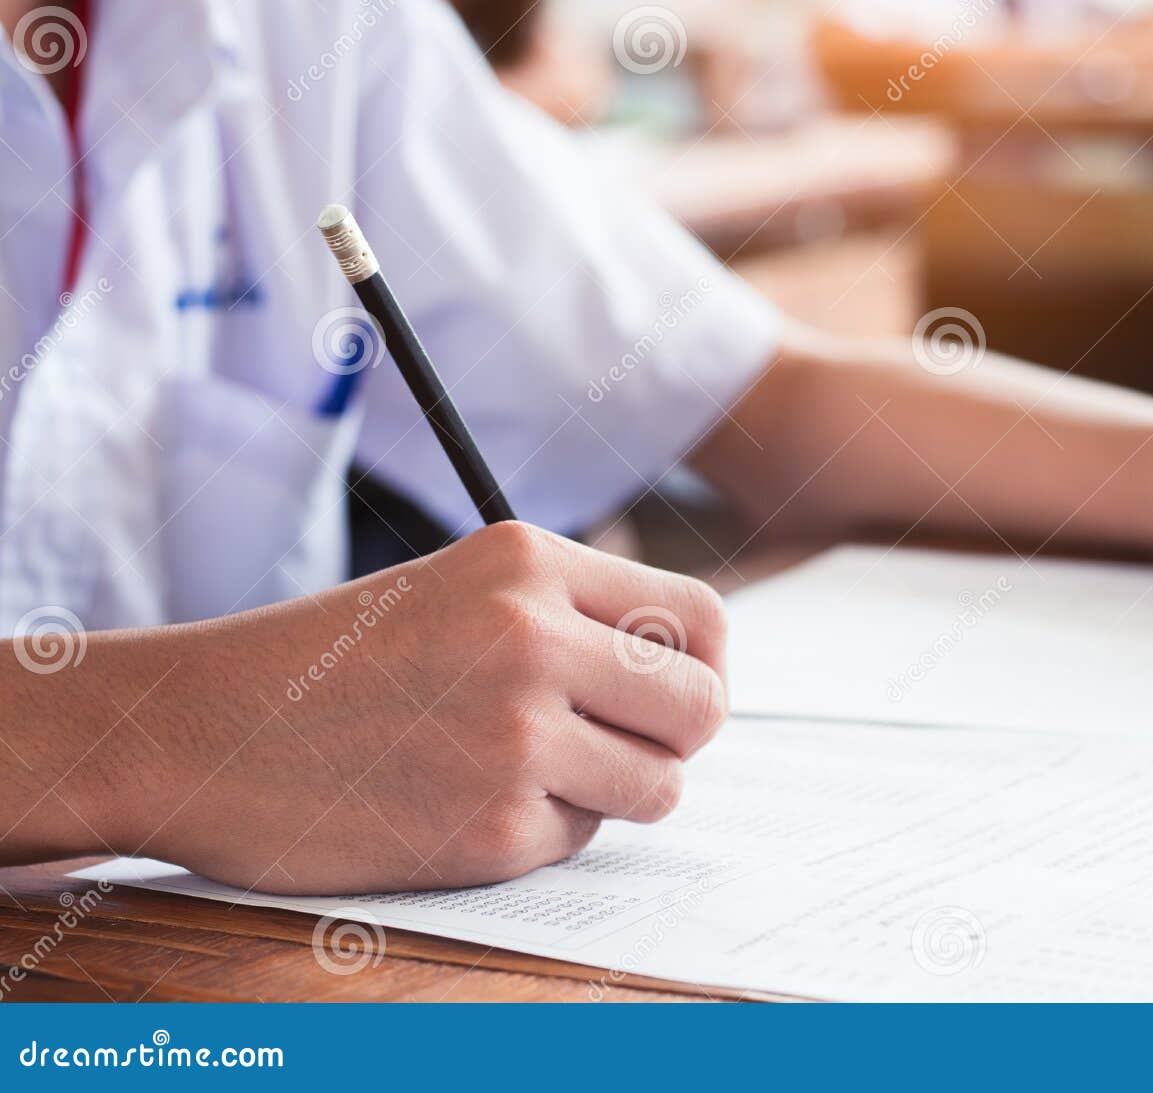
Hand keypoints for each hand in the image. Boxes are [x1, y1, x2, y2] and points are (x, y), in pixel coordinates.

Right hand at [44, 522, 728, 892]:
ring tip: (529, 772)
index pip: (700, 619)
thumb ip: (574, 616)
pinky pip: (577, 839)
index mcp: (529, 562)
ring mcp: (515, 735)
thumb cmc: (332, 661)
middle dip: (674, 739)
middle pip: (702, 707)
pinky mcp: (490, 827)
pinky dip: (536, 832)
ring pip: (657, 785)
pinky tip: (460, 802)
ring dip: (611, 793)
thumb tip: (691, 675)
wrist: (201, 730)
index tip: (673, 693)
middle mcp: (533, 637)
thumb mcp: (460, 588)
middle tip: (621, 747)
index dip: (702, 666)